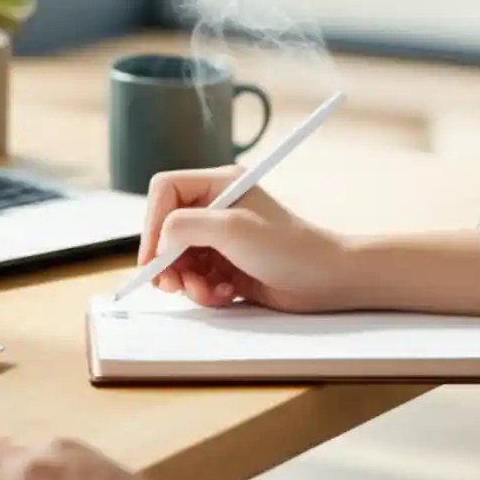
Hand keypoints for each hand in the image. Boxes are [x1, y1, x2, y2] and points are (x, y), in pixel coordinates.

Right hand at [138, 166, 351, 311]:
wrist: (327, 281)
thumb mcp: (231, 228)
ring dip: (188, 281)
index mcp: (218, 185)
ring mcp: (220, 238)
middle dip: (167, 260)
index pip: (165, 192)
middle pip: (165, 230)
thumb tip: (159, 243)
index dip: (151, 222)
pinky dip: (203, 290)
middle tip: (171, 284)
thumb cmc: (289, 248)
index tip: (153, 255)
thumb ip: (184, 226)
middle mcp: (216, 208)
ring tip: (209, 291)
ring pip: (178, 259)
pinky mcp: (226, 265)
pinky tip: (225, 294)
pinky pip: (196, 278)